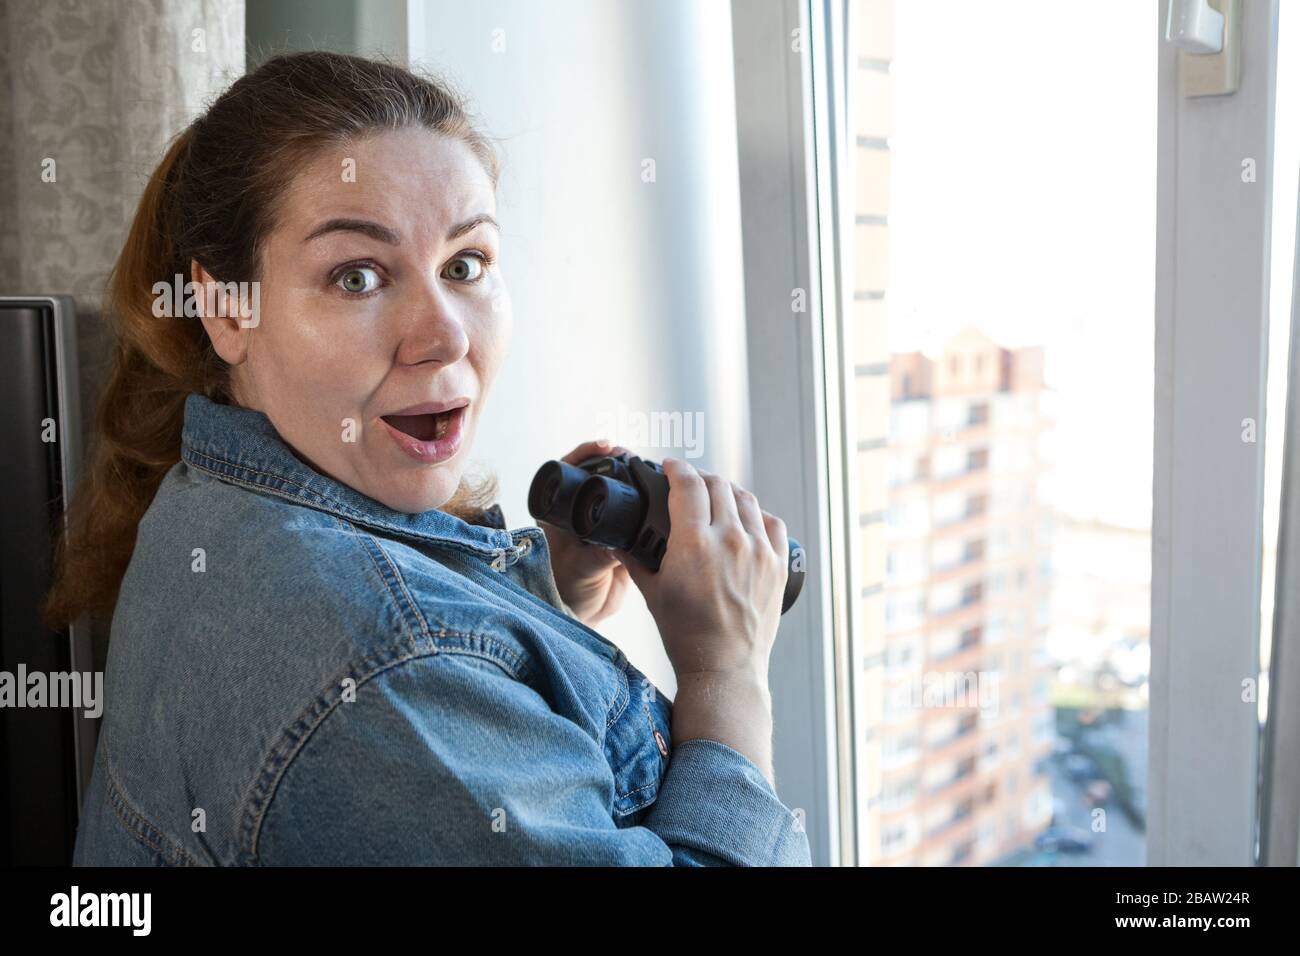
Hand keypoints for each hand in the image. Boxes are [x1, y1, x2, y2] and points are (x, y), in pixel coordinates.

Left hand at [540, 439, 633, 626]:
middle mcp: (579, 510)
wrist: (583, 615)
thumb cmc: (567, 591)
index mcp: (558, 511)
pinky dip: (646, 505)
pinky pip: (634, 513)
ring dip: (633, 481)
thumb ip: (598, 556)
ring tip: (647, 471)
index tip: (606, 446)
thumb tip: (619, 543)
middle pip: (598, 474)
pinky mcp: (621, 536)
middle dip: (616, 462)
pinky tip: (657, 498)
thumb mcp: (580, 569)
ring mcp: (601, 521)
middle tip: (630, 455)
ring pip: (618, 491)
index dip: (587, 453)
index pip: (569, 469)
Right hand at [613, 458, 788, 680]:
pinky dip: (758, 514)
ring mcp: (758, 550)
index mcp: (693, 542)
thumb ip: (633, 559)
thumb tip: (618, 541)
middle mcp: (729, 539)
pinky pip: (772, 523)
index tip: (670, 466)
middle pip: (717, 484)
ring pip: (746, 499)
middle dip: (700, 477)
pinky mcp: (777, 564)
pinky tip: (747, 519)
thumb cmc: (685, 634)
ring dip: (728, 491)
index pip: (687, 484)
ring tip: (717, 496)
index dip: (676, 467)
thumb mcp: (651, 593)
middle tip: (689, 482)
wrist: (724, 667)